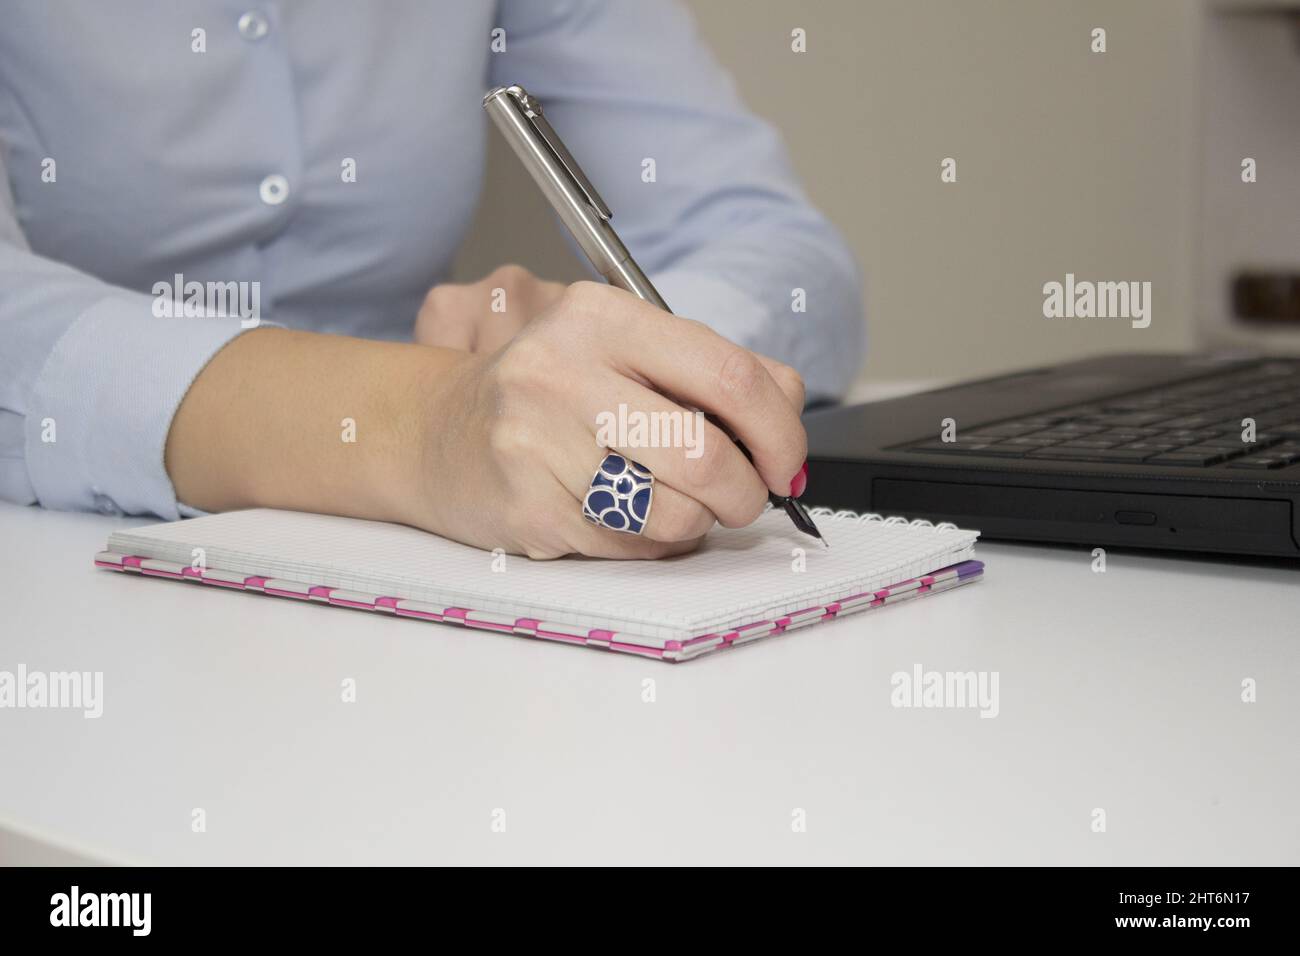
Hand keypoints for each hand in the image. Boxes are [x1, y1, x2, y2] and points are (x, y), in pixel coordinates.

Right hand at [414, 281, 806, 558]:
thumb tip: (788, 419)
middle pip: (707, 455)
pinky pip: (630, 548)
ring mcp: (537, 443)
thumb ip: (717, 372)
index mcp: (602, 317)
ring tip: (671, 502)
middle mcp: (563, 371)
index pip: (732, 377)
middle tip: (742, 497)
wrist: (436, 432)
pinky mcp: (527, 508)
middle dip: (745, 492)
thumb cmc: (550, 394)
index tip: (785, 462)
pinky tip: (620, 516)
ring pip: (673, 513)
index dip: (780, 433)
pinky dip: (648, 543)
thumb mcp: (627, 351)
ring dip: (696, 523)